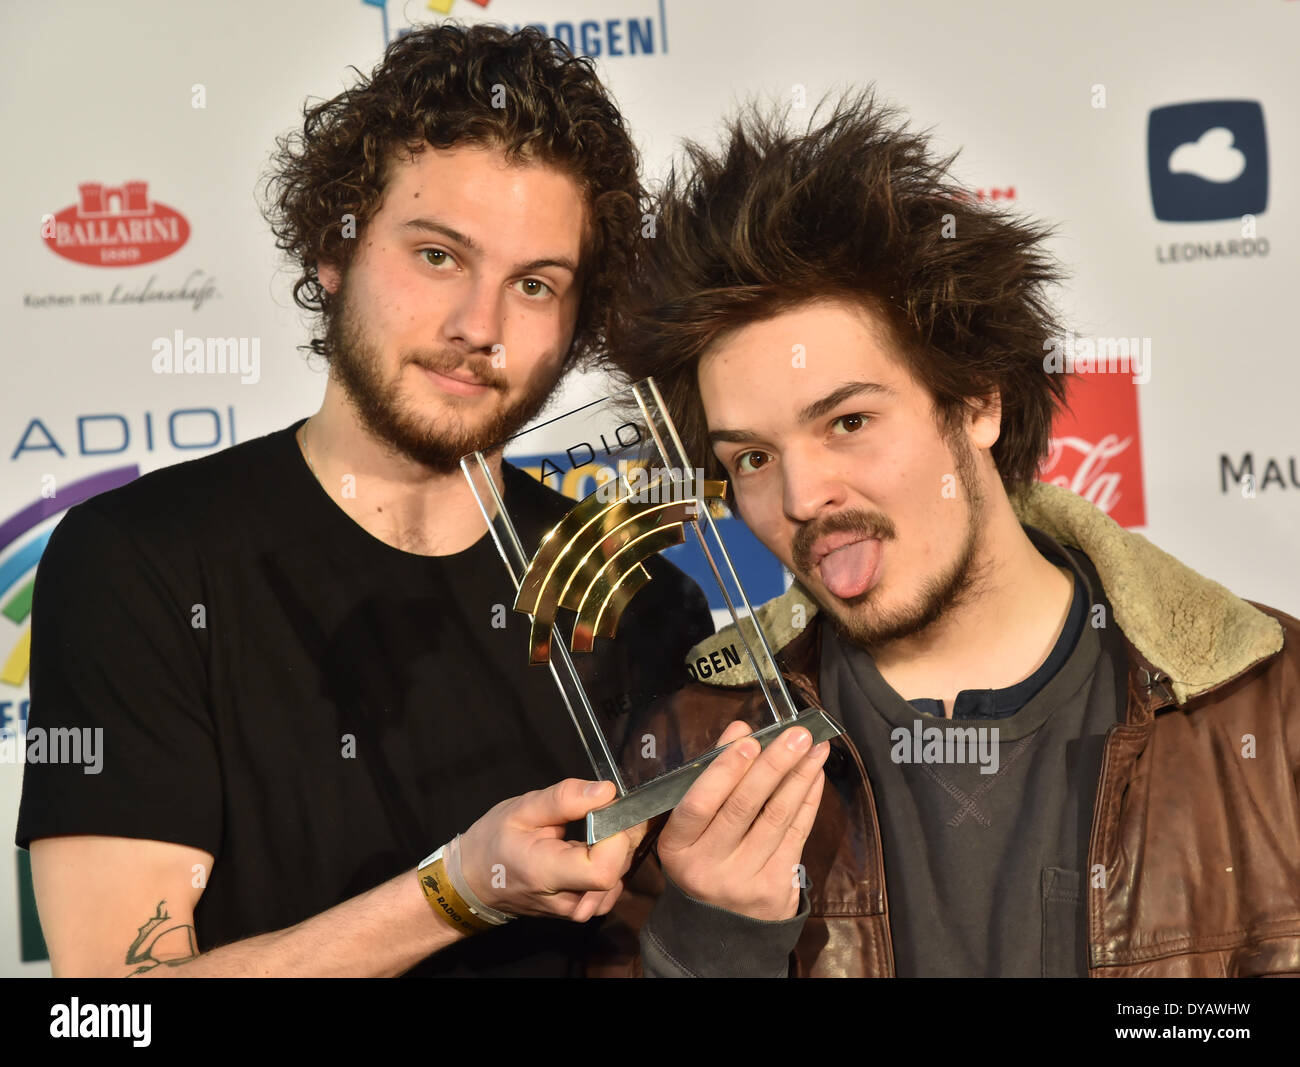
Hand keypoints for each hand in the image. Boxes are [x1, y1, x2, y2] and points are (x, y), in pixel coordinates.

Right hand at [457, 779, 646, 922]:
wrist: (475, 882)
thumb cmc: (494, 842)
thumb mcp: (522, 809)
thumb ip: (565, 799)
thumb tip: (607, 791)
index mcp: (547, 874)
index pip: (605, 869)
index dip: (614, 836)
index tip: (603, 810)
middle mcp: (567, 901)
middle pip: (617, 869)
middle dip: (616, 834)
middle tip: (595, 813)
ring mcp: (576, 911)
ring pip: (619, 876)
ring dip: (613, 848)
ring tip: (588, 830)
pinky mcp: (583, 910)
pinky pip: (612, 885)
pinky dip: (608, 862)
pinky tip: (588, 849)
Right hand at [656, 720, 828, 920]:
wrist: (717, 929)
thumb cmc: (702, 858)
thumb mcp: (691, 827)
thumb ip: (712, 776)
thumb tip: (740, 730)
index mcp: (677, 848)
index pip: (698, 805)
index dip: (724, 772)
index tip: (749, 741)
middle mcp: (707, 868)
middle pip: (743, 808)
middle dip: (774, 766)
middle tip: (797, 734)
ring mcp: (743, 882)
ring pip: (776, 819)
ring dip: (799, 777)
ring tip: (815, 746)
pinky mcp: (775, 890)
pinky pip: (796, 836)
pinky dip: (808, 801)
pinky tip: (814, 775)